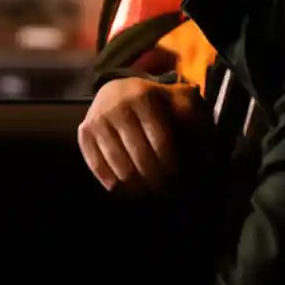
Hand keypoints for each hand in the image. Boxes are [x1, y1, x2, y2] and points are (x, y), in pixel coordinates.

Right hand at [78, 77, 207, 195]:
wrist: (116, 90)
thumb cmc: (155, 102)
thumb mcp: (178, 99)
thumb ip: (192, 117)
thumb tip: (201, 146)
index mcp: (143, 97)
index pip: (160, 140)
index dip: (171, 164)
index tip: (178, 177)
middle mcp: (117, 107)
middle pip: (139, 156)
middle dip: (155, 179)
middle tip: (165, 191)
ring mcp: (97, 120)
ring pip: (118, 164)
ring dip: (135, 185)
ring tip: (147, 193)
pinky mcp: (84, 132)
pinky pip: (96, 164)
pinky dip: (109, 180)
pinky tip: (122, 188)